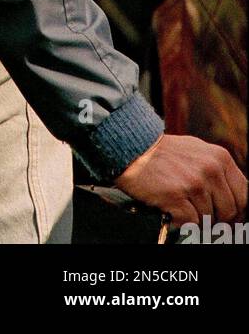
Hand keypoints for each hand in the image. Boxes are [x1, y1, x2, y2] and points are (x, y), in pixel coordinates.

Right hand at [114, 133, 246, 227]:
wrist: (133, 148)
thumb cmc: (164, 152)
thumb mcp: (197, 151)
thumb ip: (217, 169)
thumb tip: (233, 196)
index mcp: (220, 158)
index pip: (244, 195)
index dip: (238, 210)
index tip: (229, 217)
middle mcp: (211, 169)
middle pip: (230, 211)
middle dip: (217, 218)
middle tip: (201, 214)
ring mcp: (194, 183)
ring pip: (210, 218)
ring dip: (196, 218)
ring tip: (181, 205)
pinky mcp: (177, 196)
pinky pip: (192, 223)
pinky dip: (182, 221)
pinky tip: (173, 209)